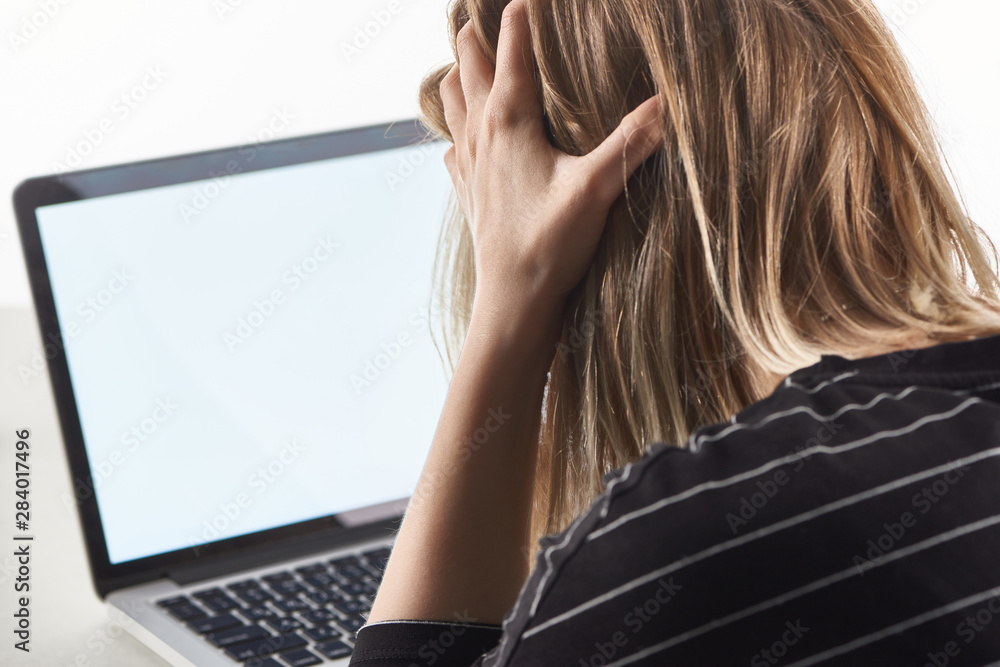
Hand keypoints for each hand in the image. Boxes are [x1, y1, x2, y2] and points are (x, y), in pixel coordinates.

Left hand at [440, 0, 662, 321]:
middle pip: (468, 63)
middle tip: (490, 15)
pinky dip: (458, 126)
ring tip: (473, 60)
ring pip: (450, 100)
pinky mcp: (468, 190)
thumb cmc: (548, 246)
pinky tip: (470, 136)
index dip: (522, 14)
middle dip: (477, 33)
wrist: (512, 302)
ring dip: (460, 74)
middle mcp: (481, 133)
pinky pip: (452, 144)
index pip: (512, 47)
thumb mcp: (597, 189)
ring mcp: (468, 162)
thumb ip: (632, 142)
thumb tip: (669, 102)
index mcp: (509, 120)